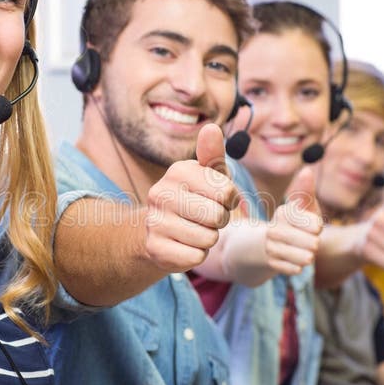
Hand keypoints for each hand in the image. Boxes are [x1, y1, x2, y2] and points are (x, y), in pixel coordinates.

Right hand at [143, 123, 240, 271]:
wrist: (159, 230)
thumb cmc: (194, 198)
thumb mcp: (208, 176)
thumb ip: (213, 155)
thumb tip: (211, 128)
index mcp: (177, 172)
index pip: (226, 192)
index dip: (229, 200)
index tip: (217, 198)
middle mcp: (160, 193)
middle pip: (217, 216)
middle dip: (219, 221)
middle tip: (205, 218)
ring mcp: (154, 221)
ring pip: (208, 238)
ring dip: (208, 238)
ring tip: (194, 230)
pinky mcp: (154, 248)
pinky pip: (196, 257)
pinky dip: (197, 255)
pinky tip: (184, 244)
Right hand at [264, 168, 323, 275]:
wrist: (269, 244)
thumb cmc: (296, 223)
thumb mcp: (303, 207)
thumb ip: (306, 191)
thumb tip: (306, 170)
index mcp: (284, 213)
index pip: (315, 225)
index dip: (317, 227)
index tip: (314, 227)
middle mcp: (274, 229)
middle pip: (312, 243)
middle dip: (315, 244)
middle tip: (309, 241)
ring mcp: (271, 247)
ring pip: (305, 258)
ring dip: (308, 256)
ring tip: (305, 252)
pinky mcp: (270, 263)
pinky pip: (295, 269)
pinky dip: (298, 267)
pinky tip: (295, 261)